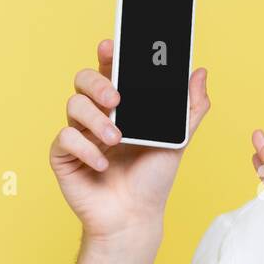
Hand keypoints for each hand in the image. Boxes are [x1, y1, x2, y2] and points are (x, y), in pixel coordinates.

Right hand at [49, 38, 209, 241]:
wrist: (135, 217)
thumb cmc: (153, 179)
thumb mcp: (178, 140)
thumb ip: (190, 107)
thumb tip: (200, 72)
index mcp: (121, 106)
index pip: (110, 70)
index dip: (107, 55)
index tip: (111, 46)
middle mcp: (97, 115)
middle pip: (84, 80)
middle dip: (98, 82)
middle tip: (117, 98)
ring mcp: (78, 134)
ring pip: (73, 105)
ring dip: (96, 119)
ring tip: (116, 139)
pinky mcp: (64, 156)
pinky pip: (65, 138)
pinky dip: (86, 149)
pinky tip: (103, 164)